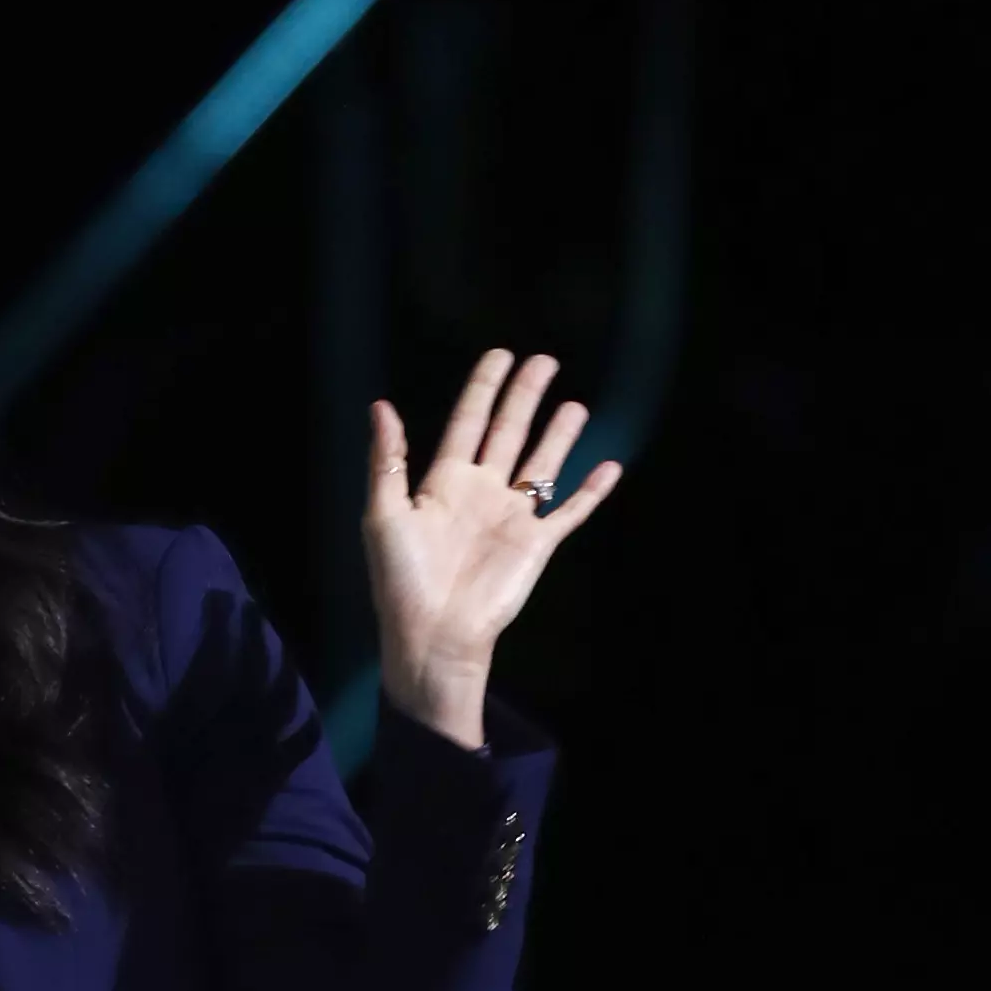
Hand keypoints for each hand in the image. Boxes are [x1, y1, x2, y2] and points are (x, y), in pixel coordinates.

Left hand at [365, 350, 618, 748]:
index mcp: (443, 483)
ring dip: (558, 435)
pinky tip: (610, 466)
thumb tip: (380, 406)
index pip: (467, 422)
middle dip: (525, 397)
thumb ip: (388, 460)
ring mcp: (511, 517)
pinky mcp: (537, 544)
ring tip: (575, 404)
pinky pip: (570, 512)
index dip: (483, 389)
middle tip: (545, 360)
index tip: (500, 355)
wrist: (434, 635)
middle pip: (508, 433)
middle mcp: (481, 493)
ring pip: (541, 464)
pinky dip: (591, 492)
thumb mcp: (383, 514)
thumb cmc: (402, 579)